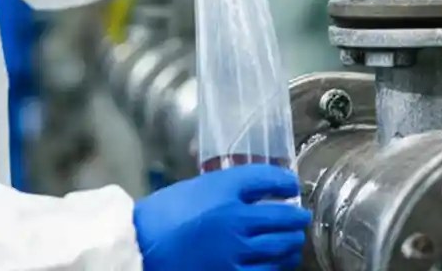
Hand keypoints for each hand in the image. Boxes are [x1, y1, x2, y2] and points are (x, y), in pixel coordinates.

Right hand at [133, 164, 309, 270]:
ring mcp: (237, 252)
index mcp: (222, 192)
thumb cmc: (160, 216)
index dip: (283, 180)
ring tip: (294, 241)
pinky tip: (278, 263)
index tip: (290, 185)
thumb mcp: (191, 188)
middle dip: (297, 217)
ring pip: (282, 248)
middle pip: (283, 217)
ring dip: (292, 243)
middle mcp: (236, 221)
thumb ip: (222, 189)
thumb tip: (249, 192)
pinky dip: (278, 266)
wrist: (141, 249)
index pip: (265, 179)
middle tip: (301, 217)